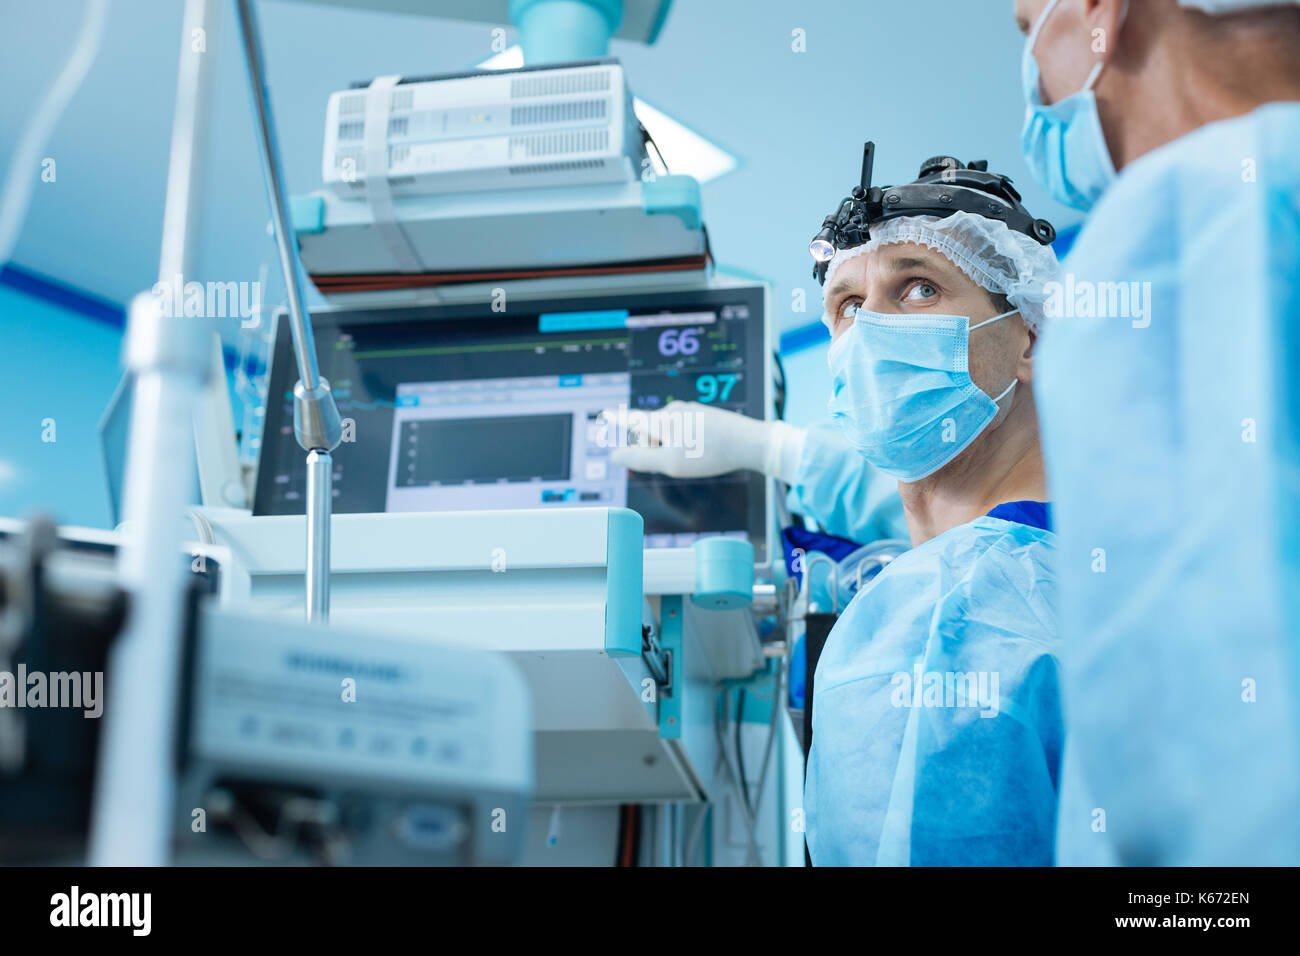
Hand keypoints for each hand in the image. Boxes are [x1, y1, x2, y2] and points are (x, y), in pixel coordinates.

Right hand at [603, 401, 800, 478]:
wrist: (748, 442)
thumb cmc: (708, 454)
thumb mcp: (669, 463)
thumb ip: (640, 459)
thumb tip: (615, 457)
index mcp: (661, 419)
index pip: (632, 420)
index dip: (617, 420)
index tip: (604, 413)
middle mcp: (673, 410)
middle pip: (651, 431)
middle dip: (655, 448)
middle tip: (675, 464)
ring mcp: (691, 411)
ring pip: (670, 432)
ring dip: (672, 448)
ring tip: (693, 460)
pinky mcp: (705, 416)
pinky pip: (685, 431)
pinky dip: (686, 444)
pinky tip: (704, 453)